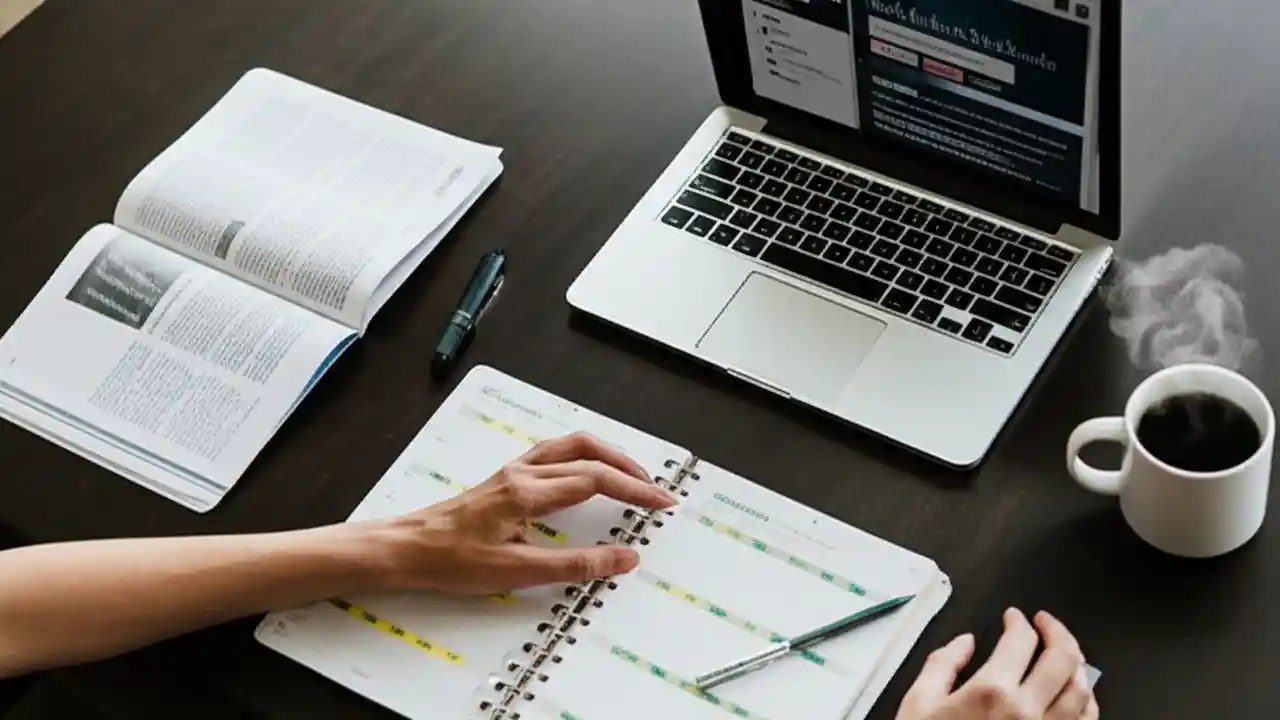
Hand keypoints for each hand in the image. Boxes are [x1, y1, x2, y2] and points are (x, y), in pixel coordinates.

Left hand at [378, 433, 675, 594]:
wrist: (407, 549)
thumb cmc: (451, 560)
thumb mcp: (517, 572)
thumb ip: (575, 565)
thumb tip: (622, 558)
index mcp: (528, 492)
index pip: (596, 480)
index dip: (635, 490)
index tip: (661, 502)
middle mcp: (523, 473)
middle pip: (589, 452)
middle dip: (628, 467)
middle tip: (654, 489)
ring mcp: (513, 471)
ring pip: (571, 446)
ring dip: (606, 456)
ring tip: (630, 475)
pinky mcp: (506, 478)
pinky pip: (554, 454)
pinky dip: (582, 457)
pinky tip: (587, 473)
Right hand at [896, 609, 1096, 719]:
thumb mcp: (918, 703)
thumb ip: (942, 664)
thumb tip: (964, 644)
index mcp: (991, 693)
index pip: (1020, 639)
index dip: (1018, 621)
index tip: (1013, 617)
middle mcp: (1026, 713)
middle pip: (1063, 658)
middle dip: (1058, 631)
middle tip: (1046, 623)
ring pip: (1082, 690)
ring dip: (1077, 664)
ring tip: (1064, 653)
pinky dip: (1087, 701)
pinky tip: (1077, 693)